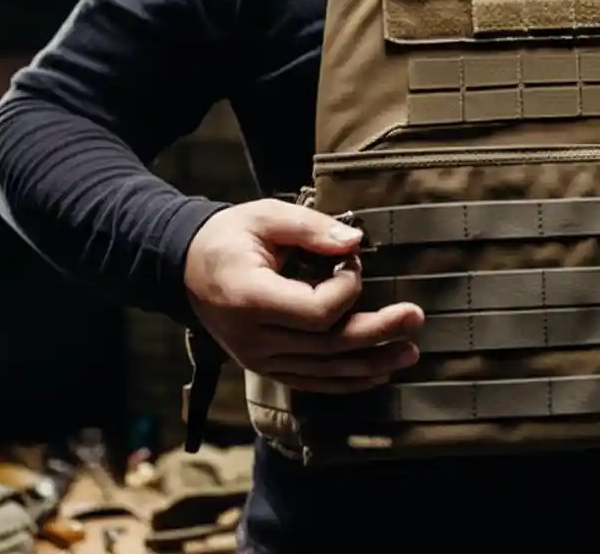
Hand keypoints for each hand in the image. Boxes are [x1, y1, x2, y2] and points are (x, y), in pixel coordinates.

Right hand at [184, 199, 423, 393]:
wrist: (185, 269)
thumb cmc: (227, 238)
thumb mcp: (264, 216)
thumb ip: (310, 227)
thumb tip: (354, 242)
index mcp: (249, 297)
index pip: (315, 312)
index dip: (347, 289)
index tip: (352, 263)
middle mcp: (253, 338)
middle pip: (328, 346)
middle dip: (377, 332)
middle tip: (415, 317)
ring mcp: (258, 359)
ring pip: (325, 371)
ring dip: (372, 363)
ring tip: (409, 351)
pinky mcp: (266, 368)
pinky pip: (312, 382)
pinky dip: (347, 382)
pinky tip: (378, 374)